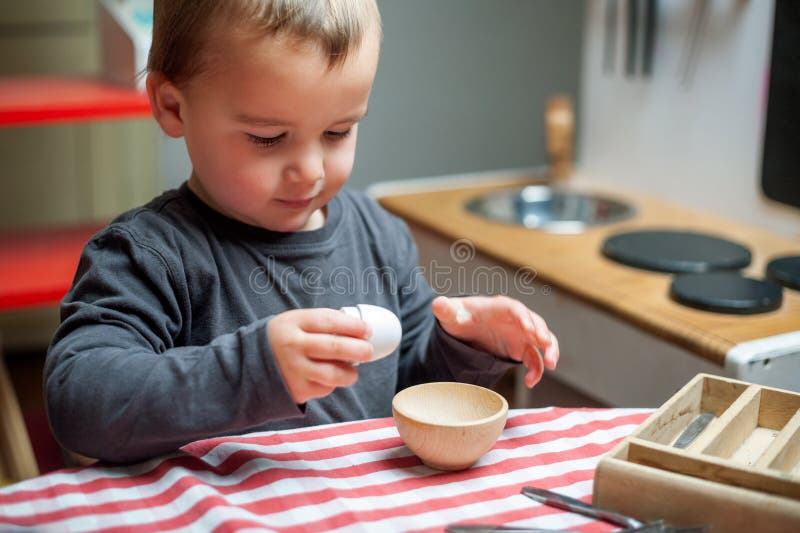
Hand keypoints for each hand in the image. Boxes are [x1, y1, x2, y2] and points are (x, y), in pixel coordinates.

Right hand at [268, 308, 372, 403]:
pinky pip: (325, 388)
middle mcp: (292, 346)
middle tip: (368, 351)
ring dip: (350, 373)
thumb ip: (321, 324)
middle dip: (359, 349)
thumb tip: (359, 329)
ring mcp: (294, 370)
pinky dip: (332, 384)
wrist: (249, 368)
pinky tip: (327, 378)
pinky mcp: (298, 390)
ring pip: (334, 374)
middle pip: (334, 347)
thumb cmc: (282, 341)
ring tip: (352, 370)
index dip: (352, 326)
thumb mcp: (294, 323)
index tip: (367, 330)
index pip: (328, 321)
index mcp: (292, 323)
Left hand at [431, 295, 558, 387]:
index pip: (514, 309)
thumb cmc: (460, 316)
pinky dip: (537, 369)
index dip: (523, 318)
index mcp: (499, 307)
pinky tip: (531, 382)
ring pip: (542, 339)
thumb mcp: (451, 314)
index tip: (528, 330)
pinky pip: (534, 358)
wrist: (465, 328)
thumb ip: (445, 309)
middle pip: (534, 322)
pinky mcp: (521, 348)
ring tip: (551, 365)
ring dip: (549, 350)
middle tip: (546, 346)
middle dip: (542, 333)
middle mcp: (514, 319)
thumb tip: (438, 304)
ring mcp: (520, 334)